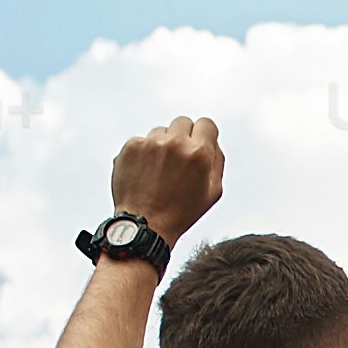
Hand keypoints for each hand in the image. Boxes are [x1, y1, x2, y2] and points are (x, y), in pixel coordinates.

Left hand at [105, 116, 222, 237]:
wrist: (145, 225)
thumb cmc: (180, 212)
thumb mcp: (213, 192)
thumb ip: (217, 160)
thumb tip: (212, 140)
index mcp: (199, 153)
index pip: (206, 123)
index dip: (203, 135)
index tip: (197, 144)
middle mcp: (175, 143)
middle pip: (183, 122)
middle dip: (183, 137)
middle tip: (177, 159)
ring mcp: (151, 143)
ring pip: (161, 131)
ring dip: (162, 145)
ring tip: (159, 172)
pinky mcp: (131, 147)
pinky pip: (141, 141)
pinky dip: (143, 153)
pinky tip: (144, 173)